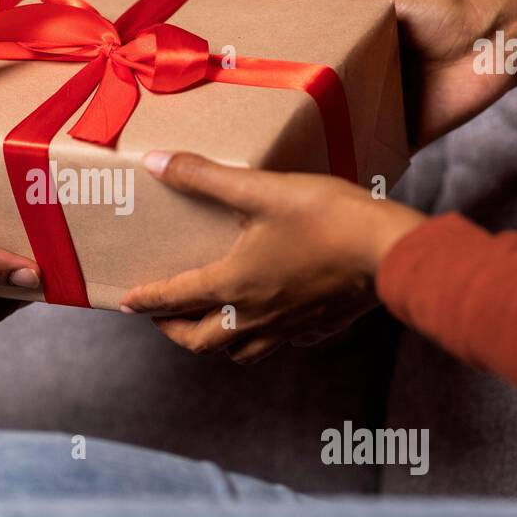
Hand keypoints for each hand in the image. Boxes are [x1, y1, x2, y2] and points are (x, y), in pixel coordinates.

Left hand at [120, 152, 425, 362]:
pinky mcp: (319, 327)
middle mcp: (255, 317)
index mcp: (233, 285)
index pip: (175, 299)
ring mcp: (289, 328)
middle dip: (174, 332)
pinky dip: (266, 338)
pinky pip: (283, 344)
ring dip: (216, 343)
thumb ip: (204, 177)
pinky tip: (271, 321)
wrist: (391, 251)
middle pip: (201, 343)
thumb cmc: (327, 217)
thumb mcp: (260, 189)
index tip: (126, 303)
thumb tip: (156, 163)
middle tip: (162, 317)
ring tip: (209, 323)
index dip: (146, 301)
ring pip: (240, 352)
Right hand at [249, 0, 516, 147]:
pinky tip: (314, 185)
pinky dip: (346, 171)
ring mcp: (375, 114)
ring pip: (330, 135)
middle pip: (306, 104)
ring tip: (262, 166)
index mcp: (342, 50)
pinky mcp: (399, 141)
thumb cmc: (437, 13)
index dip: (261, 72)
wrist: (496, 48)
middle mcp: (354, 84)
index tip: (223, 84)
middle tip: (231, 136)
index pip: (292, 61)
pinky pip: (367, 161)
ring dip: (305, 149)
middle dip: (274, 119)